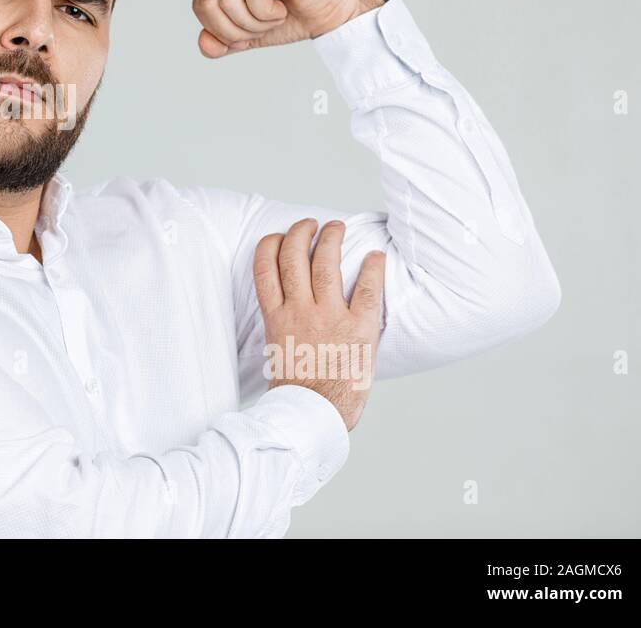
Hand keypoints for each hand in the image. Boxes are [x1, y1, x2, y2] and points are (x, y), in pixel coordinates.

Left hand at [193, 0, 384, 57]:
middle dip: (234, 30)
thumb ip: (220, 41)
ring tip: (274, 17)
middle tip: (262, 27)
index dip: (221, 31)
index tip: (249, 31)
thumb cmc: (290, 17)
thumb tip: (204, 44)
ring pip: (228, 0)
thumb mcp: (246, 35)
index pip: (200, 5)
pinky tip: (284, 7)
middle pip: (209, 4)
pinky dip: (268, 14)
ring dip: (254, 23)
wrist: (330, 14)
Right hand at [254, 218, 384, 430]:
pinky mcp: (358, 328)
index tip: (276, 236)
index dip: (269, 246)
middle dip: (300, 233)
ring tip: (336, 226)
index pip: (264, 269)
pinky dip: (372, 270)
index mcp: (277, 319)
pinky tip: (375, 256)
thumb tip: (286, 315)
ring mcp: (329, 317)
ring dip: (331, 239)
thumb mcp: (277, 353)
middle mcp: (299, 312)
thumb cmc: (297, 392)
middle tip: (309, 224)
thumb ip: (282, 327)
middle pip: (293, 258)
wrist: (314, 416)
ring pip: (325, 264)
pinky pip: (367, 290)